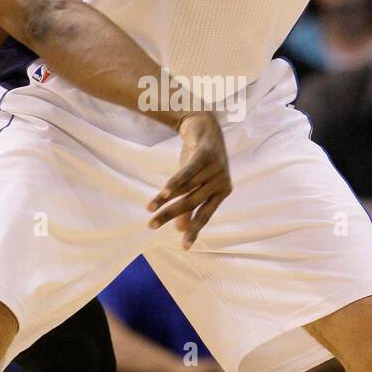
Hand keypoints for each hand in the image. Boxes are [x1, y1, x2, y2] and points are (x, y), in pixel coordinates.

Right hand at [148, 112, 230, 247]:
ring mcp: (215, 167)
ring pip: (186, 189)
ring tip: (149, 209)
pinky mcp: (205, 154)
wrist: (204, 124)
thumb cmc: (201, 158)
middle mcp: (222, 181)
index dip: (194, 231)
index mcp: (222, 192)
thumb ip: (191, 206)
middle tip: (152, 226)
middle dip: (170, 215)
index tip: (184, 247)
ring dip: (165, 200)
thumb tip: (180, 230)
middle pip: (192, 203)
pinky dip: (174, 183)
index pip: (206, 215)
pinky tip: (163, 193)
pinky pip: (188, 172)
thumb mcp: (196, 183)